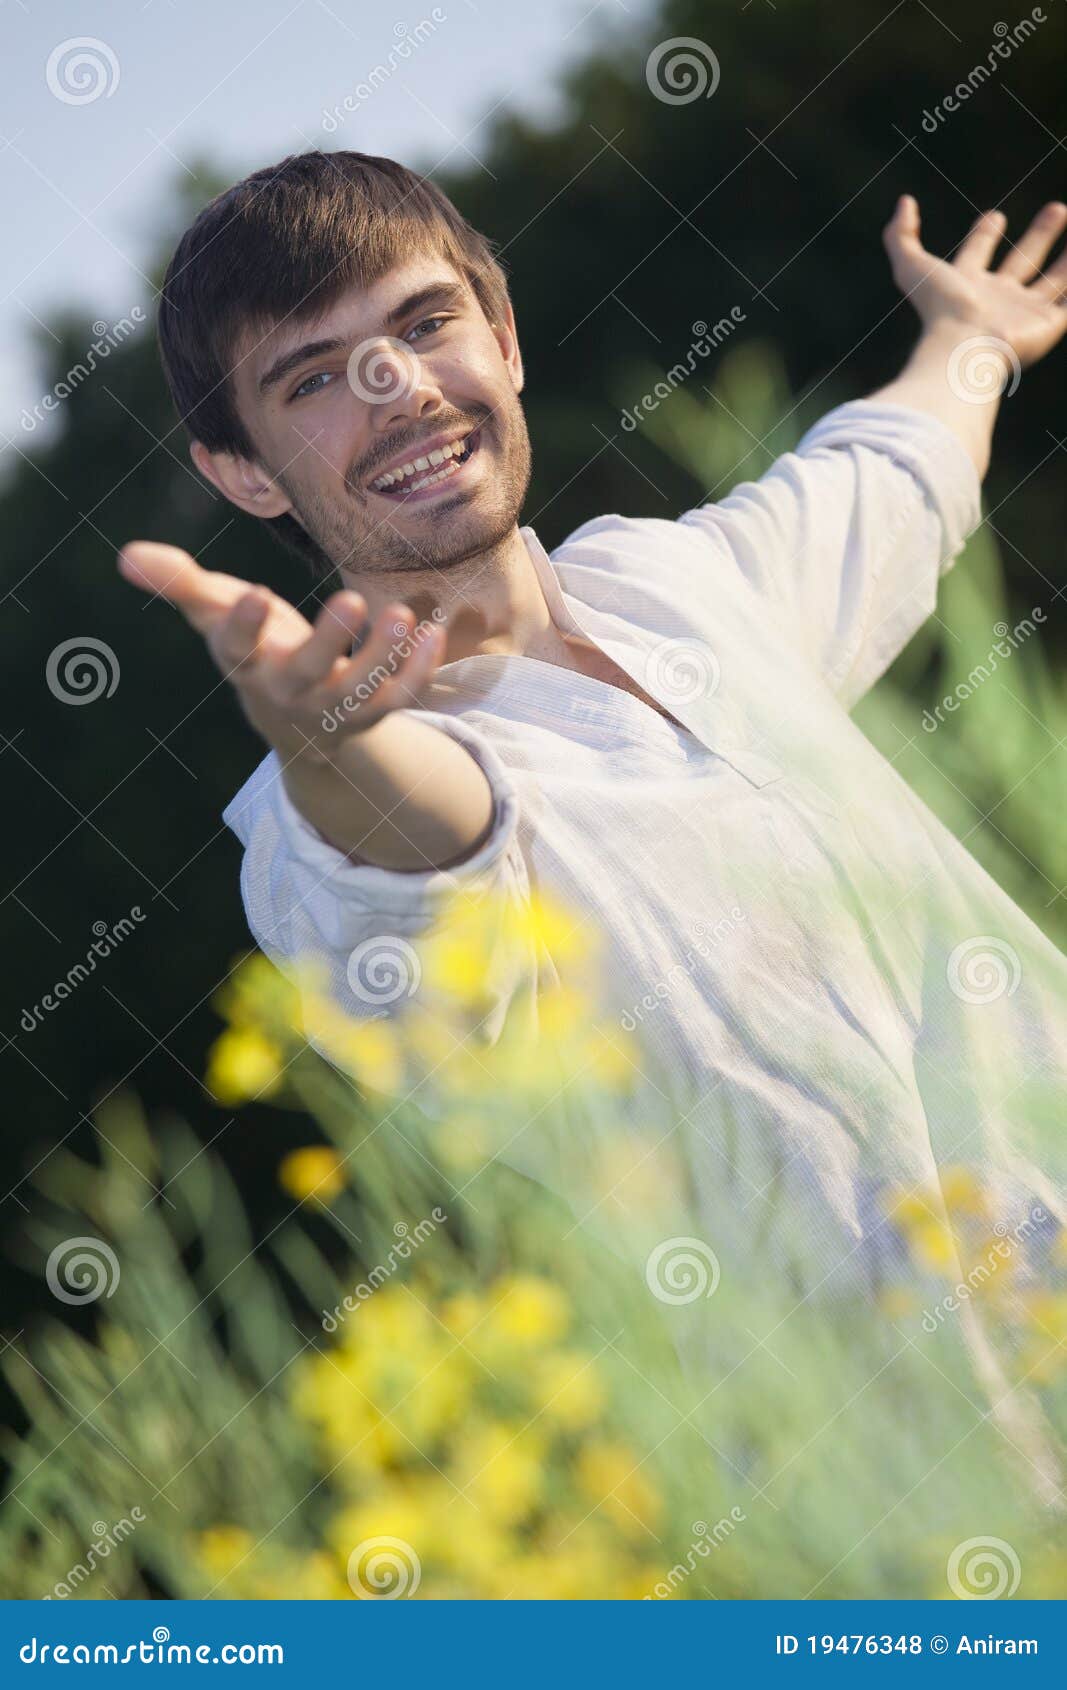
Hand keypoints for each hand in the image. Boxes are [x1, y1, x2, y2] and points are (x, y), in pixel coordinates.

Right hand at [116, 541, 446, 761]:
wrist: (296, 722)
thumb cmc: (254, 648)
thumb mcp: (215, 614)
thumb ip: (179, 583)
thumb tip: (125, 554)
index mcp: (247, 664)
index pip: (237, 651)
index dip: (242, 627)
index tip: (252, 596)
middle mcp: (289, 691)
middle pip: (308, 676)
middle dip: (329, 642)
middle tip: (353, 599)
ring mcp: (334, 707)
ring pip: (361, 694)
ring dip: (384, 659)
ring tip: (402, 614)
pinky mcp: (372, 713)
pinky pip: (401, 700)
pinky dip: (419, 671)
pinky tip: (434, 631)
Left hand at [883, 195, 1066, 369]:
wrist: (966, 347)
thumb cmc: (940, 308)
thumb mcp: (910, 266)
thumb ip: (899, 234)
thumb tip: (904, 202)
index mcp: (968, 285)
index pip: (977, 254)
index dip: (983, 235)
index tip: (994, 216)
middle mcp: (998, 299)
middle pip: (1022, 261)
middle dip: (1039, 235)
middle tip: (1057, 210)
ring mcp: (1024, 313)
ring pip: (1054, 279)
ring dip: (1066, 255)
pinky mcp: (1048, 326)